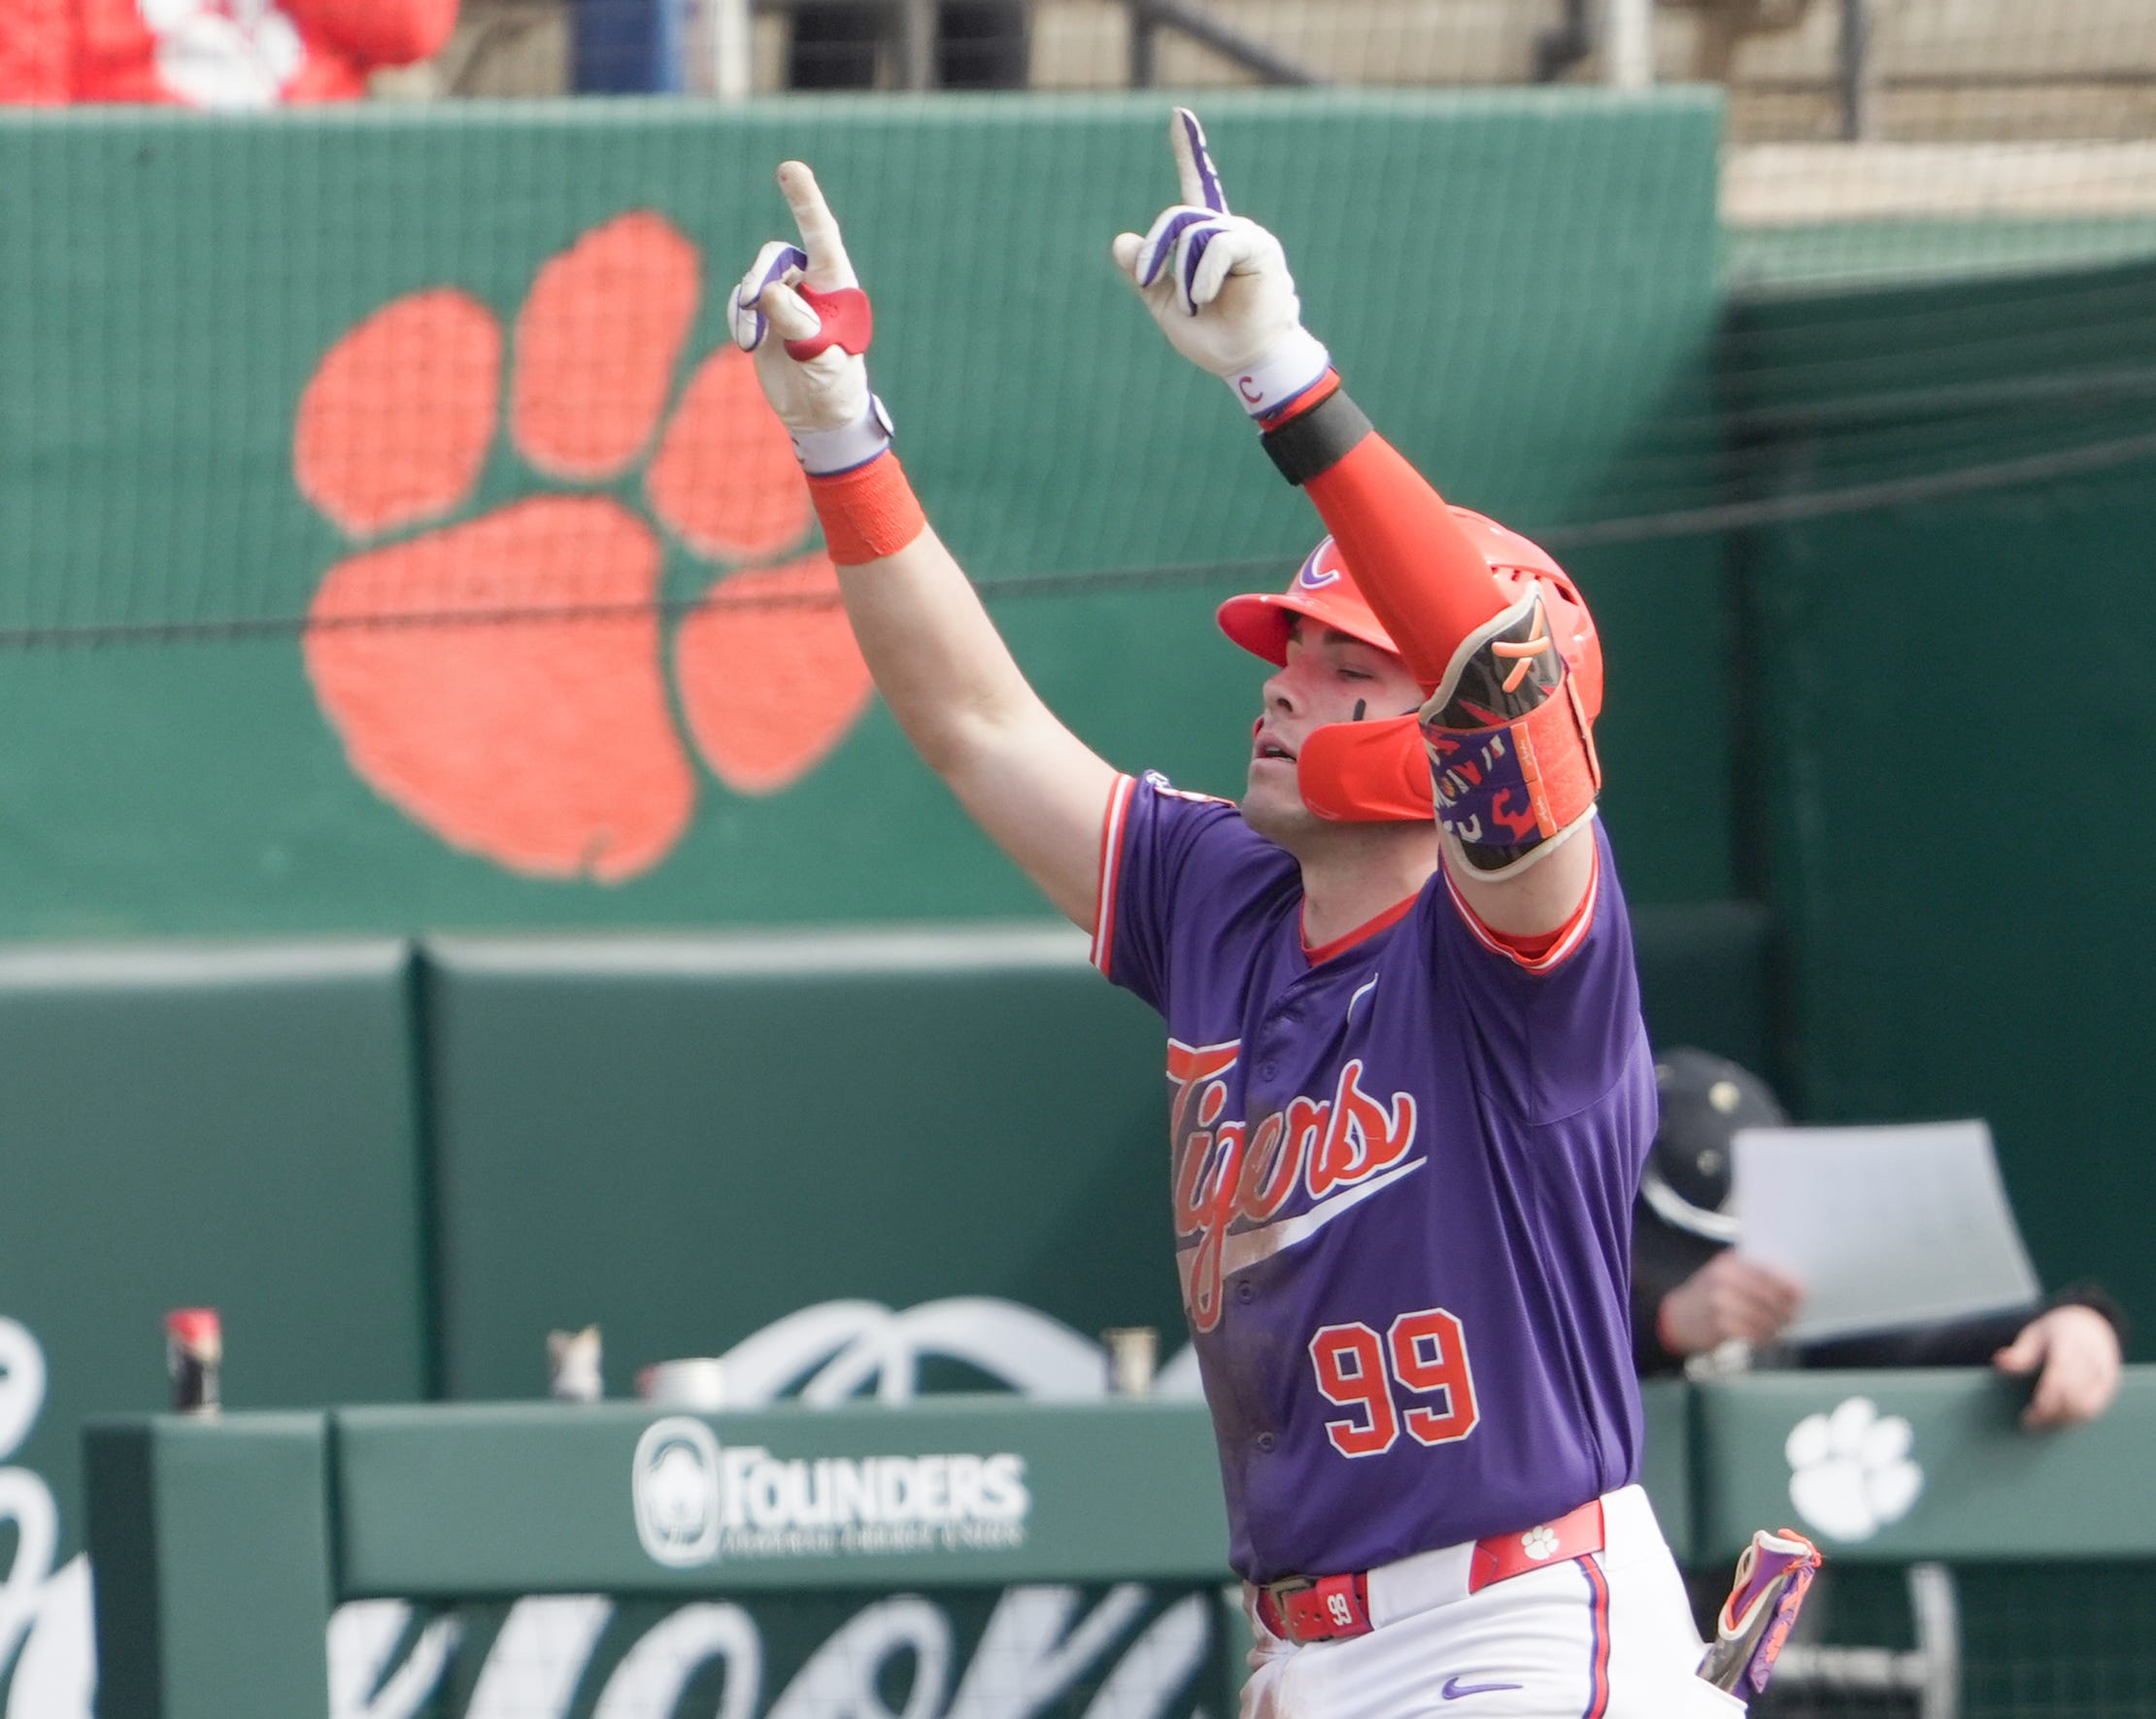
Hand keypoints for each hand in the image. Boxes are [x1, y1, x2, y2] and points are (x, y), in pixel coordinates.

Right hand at [729, 162, 878, 454]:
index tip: (789, 169)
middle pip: (776, 255)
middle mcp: (810, 284)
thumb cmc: (834, 385)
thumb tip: (768, 293)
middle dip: (759, 274)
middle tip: (753, 302)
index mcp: (836, 286)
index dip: (806, 201)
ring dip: (747, 305)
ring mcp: (784, 297)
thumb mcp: (822, 361)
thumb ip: (799, 326)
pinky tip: (748, 346)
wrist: (818, 413)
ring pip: (755, 278)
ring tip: (751, 342)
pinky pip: (741, 302)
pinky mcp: (762, 314)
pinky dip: (738, 320)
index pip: (821, 235)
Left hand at [1109, 109, 1328, 413]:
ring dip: (1183, 277)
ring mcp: (1245, 235)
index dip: (1190, 151)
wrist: (1244, 361)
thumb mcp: (1163, 303)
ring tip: (1194, 306)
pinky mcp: (1259, 248)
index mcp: (1205, 239)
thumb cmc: (1212, 335)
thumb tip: (1121, 243)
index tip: (1178, 116)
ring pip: (1194, 232)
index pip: (1196, 186)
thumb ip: (1143, 272)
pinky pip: (1218, 244)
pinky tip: (1202, 298)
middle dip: (1155, 250)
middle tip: (1147, 282)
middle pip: (1178, 216)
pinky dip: (1202, 275)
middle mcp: (1226, 230)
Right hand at [1658, 1252, 1804, 1354]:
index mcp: (1727, 1263)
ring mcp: (1722, 1304)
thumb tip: (1791, 1284)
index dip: (1787, 1285)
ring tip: (1778, 1327)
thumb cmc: (1705, 1294)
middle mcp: (1724, 1281)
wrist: (1677, 1318)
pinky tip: (1766, 1336)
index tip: (1801, 1293)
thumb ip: (1750, 1272)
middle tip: (1792, 1315)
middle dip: (1786, 1308)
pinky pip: (1756, 1333)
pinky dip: (1766, 1337)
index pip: (1767, 1273)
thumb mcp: (1721, 1273)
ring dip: (1777, 1325)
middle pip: (1770, 1296)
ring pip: (1766, 1317)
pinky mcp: (1722, 1326)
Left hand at [1993, 1304, 2121, 1429]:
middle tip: (2029, 1422)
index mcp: (2068, 1344)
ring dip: (2063, 1419)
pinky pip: (2095, 1407)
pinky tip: (2059, 1418)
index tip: (2026, 1418)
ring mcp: (2104, 1372)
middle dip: (2050, 1415)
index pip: (2058, 1380)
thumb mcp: (2034, 1335)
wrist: (2092, 1324)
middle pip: (2071, 1397)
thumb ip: (2019, 1352)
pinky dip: (2076, 1417)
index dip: (2043, 1403)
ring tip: (2042, 1421)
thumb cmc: (2055, 1332)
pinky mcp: (2110, 1384)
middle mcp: (2090, 1359)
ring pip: (2085, 1407)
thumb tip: (1998, 1361)